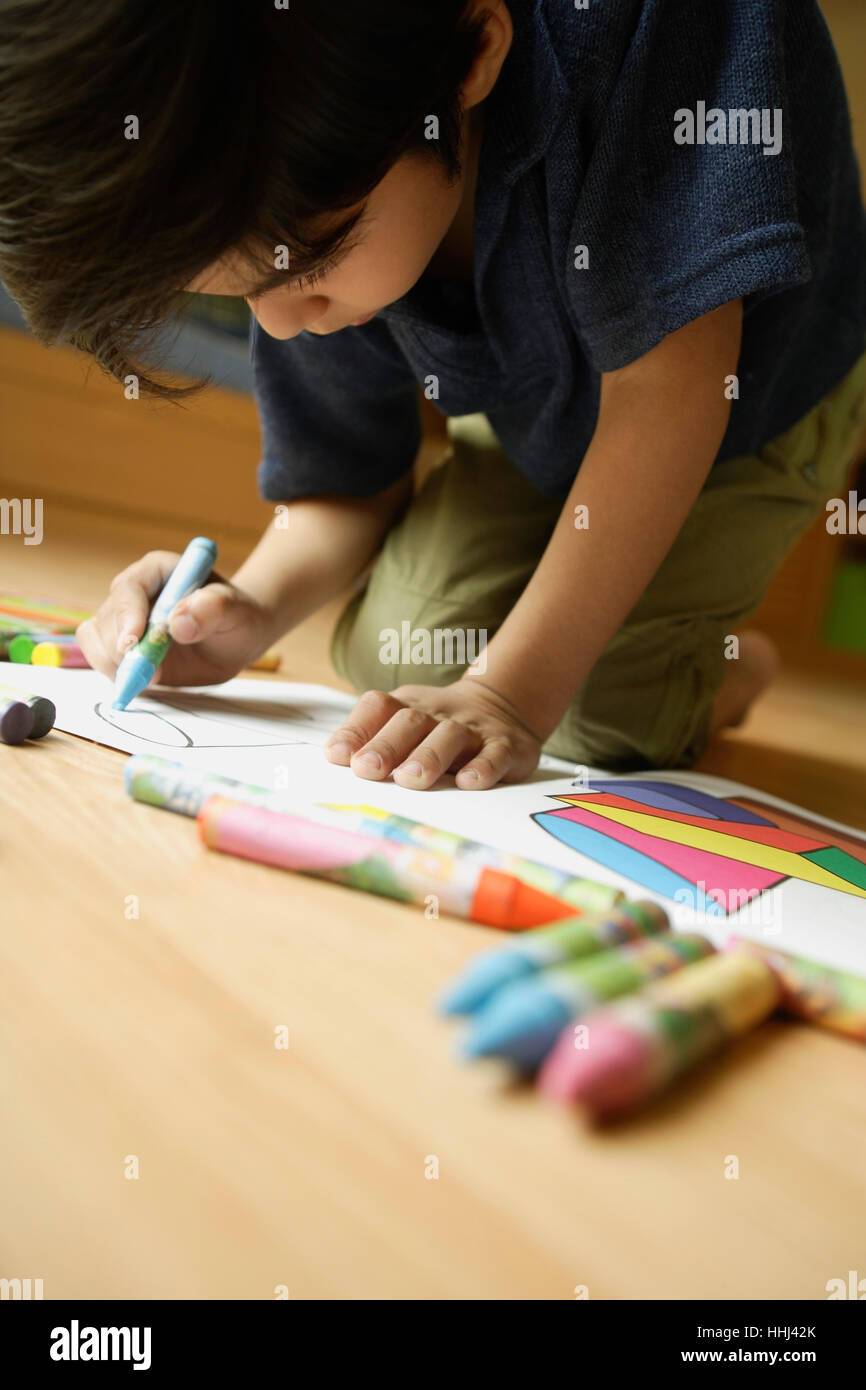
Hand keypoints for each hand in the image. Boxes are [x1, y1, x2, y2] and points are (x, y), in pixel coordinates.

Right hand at [77, 550, 274, 686]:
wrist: (235, 639)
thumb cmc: (237, 617)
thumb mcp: (236, 610)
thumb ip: (213, 609)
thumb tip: (178, 622)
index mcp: (158, 571)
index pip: (130, 587)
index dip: (127, 614)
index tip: (134, 641)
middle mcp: (134, 593)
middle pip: (108, 616)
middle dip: (121, 647)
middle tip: (150, 672)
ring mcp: (124, 620)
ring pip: (96, 638)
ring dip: (114, 663)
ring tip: (151, 678)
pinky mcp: (123, 647)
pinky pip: (100, 657)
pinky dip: (115, 673)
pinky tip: (143, 681)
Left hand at [324, 676, 542, 789]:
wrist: (501, 705)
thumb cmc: (437, 726)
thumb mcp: (404, 723)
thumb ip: (373, 739)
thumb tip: (335, 760)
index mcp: (406, 706)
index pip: (378, 708)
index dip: (356, 730)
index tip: (338, 756)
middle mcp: (436, 714)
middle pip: (409, 722)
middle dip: (387, 746)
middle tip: (368, 769)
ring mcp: (472, 728)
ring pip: (450, 735)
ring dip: (429, 756)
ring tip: (411, 779)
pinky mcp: (504, 746)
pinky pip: (495, 753)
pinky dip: (483, 767)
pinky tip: (468, 782)